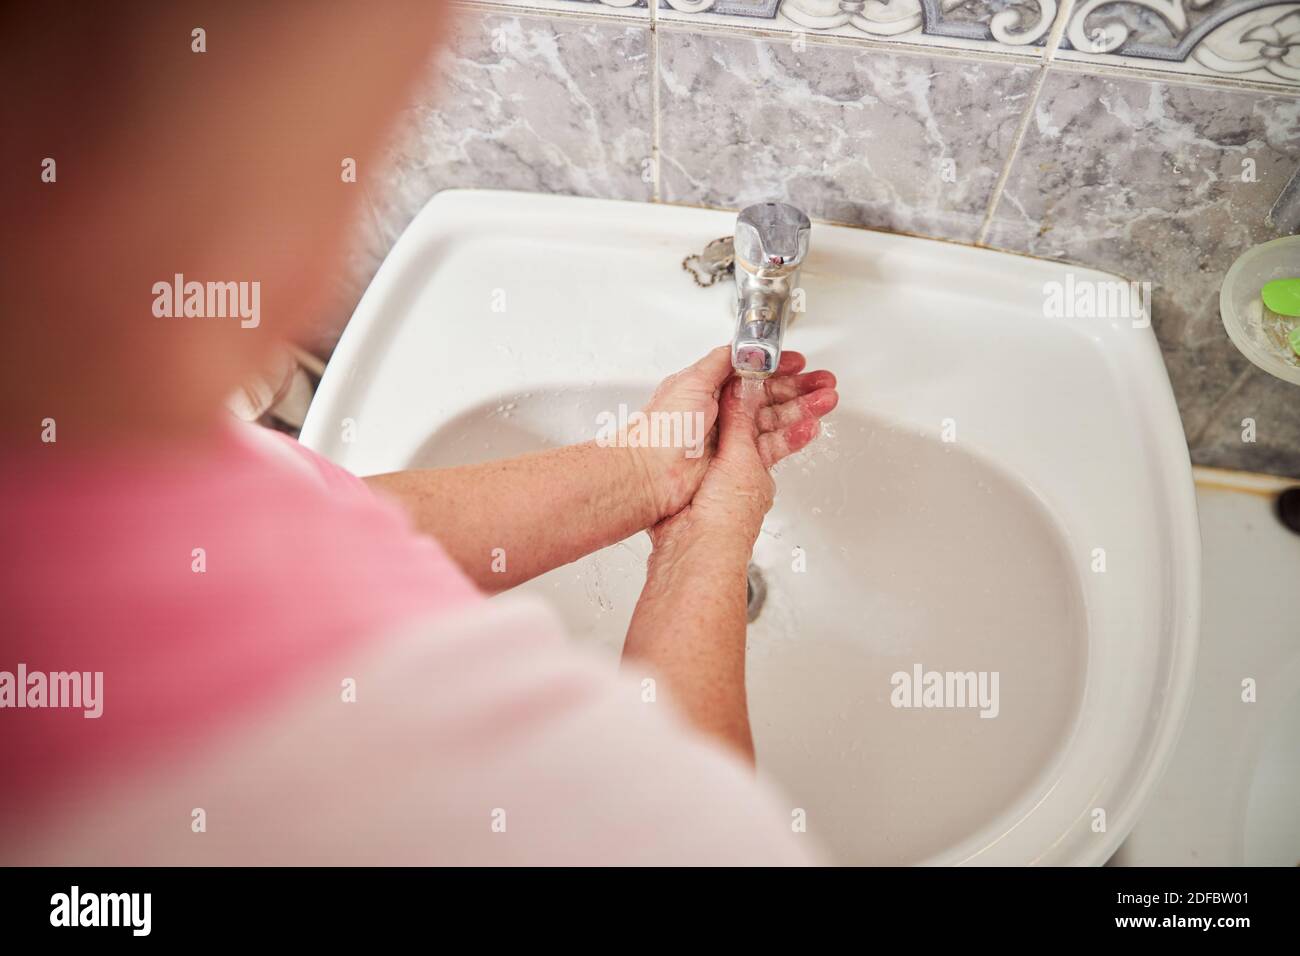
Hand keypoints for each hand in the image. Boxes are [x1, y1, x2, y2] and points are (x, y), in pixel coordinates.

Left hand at [633, 346, 836, 546]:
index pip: (750, 374)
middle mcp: (719, 413)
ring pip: (774, 420)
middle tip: (823, 383)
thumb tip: (740, 346)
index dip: (776, 368)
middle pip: (768, 396)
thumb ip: (720, 362)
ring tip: (825, 402)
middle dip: (799, 388)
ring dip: (802, 410)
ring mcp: (729, 438)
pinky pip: (772, 447)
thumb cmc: (661, 430)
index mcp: (707, 389)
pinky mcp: (737, 463)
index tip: (799, 364)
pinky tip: (810, 428)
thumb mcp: (692, 380)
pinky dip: (793, 437)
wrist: (650, 475)